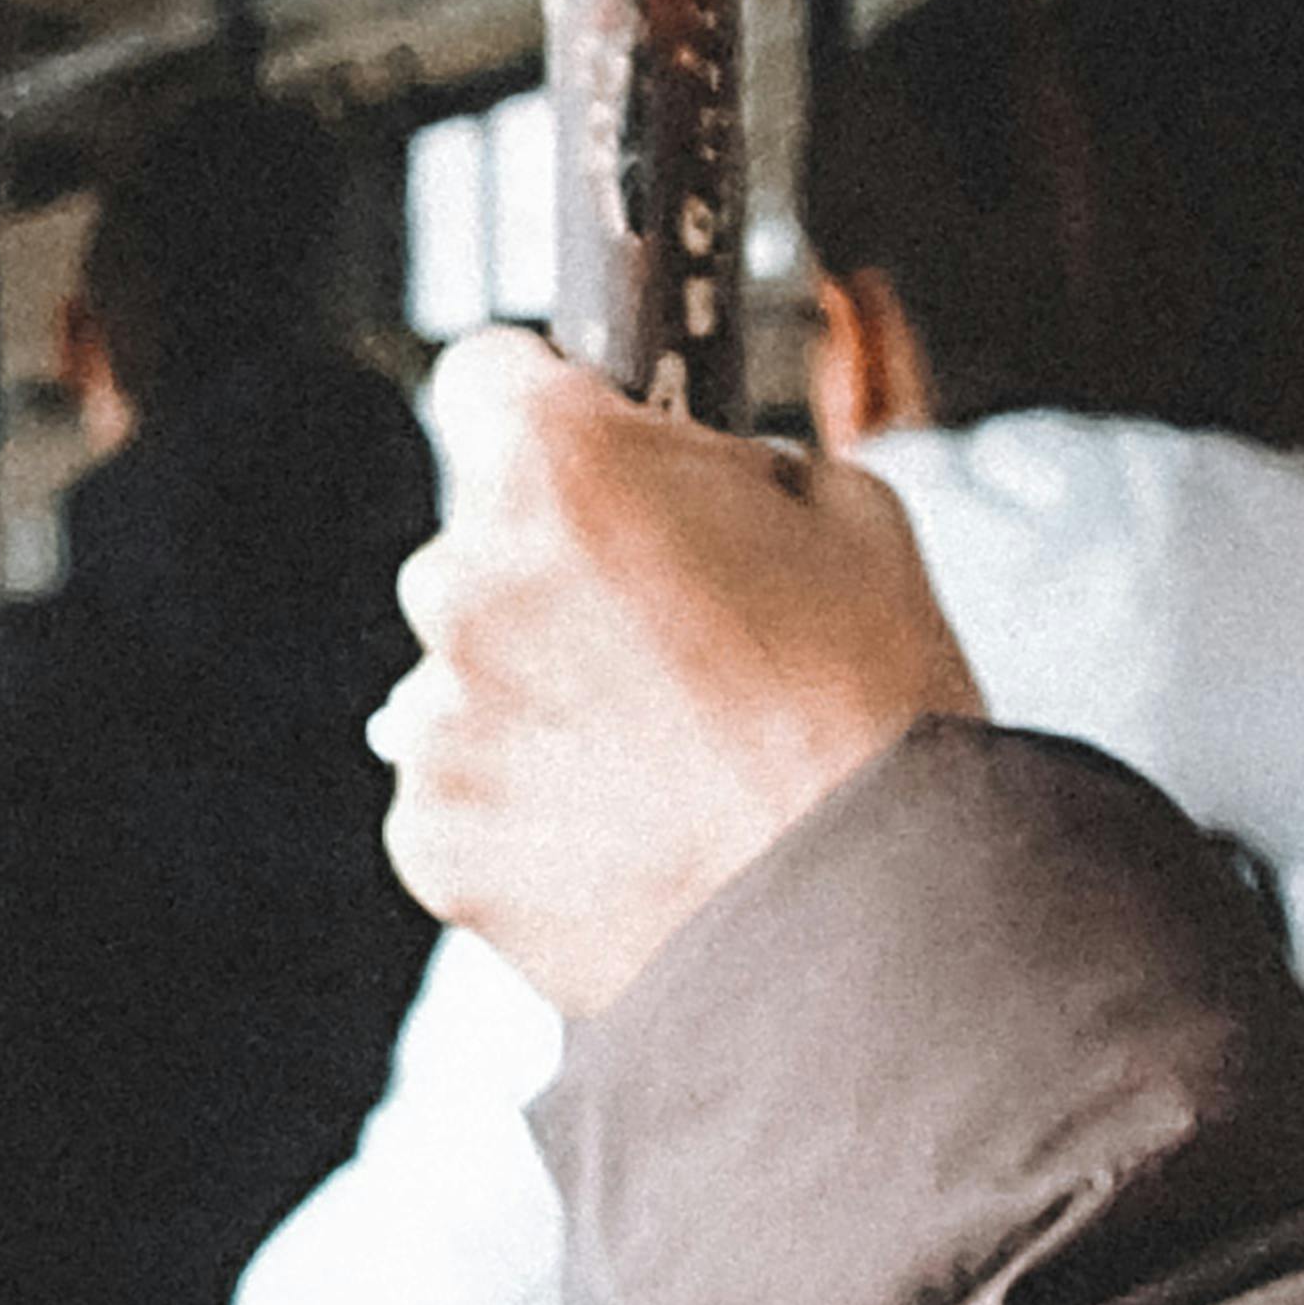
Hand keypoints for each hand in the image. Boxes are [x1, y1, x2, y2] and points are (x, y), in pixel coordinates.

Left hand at [378, 329, 981, 1012]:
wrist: (868, 928)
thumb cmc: (871, 722)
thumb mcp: (850, 514)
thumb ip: (731, 469)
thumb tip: (695, 476)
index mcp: (556, 469)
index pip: (488, 376)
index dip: (557, 412)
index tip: (596, 452)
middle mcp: (464, 583)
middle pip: (481, 543)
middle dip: (559, 572)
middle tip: (675, 636)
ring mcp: (438, 721)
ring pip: (469, 675)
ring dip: (539, 696)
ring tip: (667, 754)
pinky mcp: (432, 839)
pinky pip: (464, 791)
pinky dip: (525, 806)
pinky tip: (629, 828)